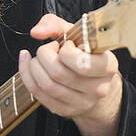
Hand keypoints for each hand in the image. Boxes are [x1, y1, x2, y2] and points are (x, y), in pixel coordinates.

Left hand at [18, 14, 122, 135]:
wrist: (95, 82)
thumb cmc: (86, 54)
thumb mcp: (78, 34)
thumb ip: (56, 25)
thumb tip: (36, 32)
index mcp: (108, 67)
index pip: (83, 64)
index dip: (66, 52)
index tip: (66, 45)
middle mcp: (97, 88)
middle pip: (59, 73)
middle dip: (45, 55)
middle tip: (48, 48)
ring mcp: (81, 103)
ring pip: (47, 85)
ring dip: (34, 66)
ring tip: (38, 57)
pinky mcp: (65, 110)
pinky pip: (38, 94)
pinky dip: (27, 75)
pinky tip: (28, 63)